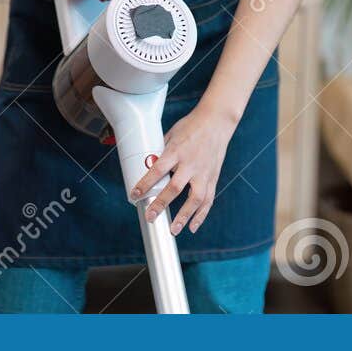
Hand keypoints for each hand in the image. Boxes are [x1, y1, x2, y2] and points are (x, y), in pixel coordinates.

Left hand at [132, 101, 238, 234]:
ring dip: (184, 215)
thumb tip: (148, 166)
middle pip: (175, 188)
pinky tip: (192, 227)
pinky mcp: (213, 177)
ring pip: (195, 198)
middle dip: (161, 204)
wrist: (216, 122)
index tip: (135, 195)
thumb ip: (162, 152)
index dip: (145, 184)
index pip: (157, 170)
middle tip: (150, 216)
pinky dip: (201, 215)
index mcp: (177, 151)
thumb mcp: (172, 134)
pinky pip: (208, 199)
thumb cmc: (191, 126)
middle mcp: (191, 163)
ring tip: (173, 229)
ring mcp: (204, 172)